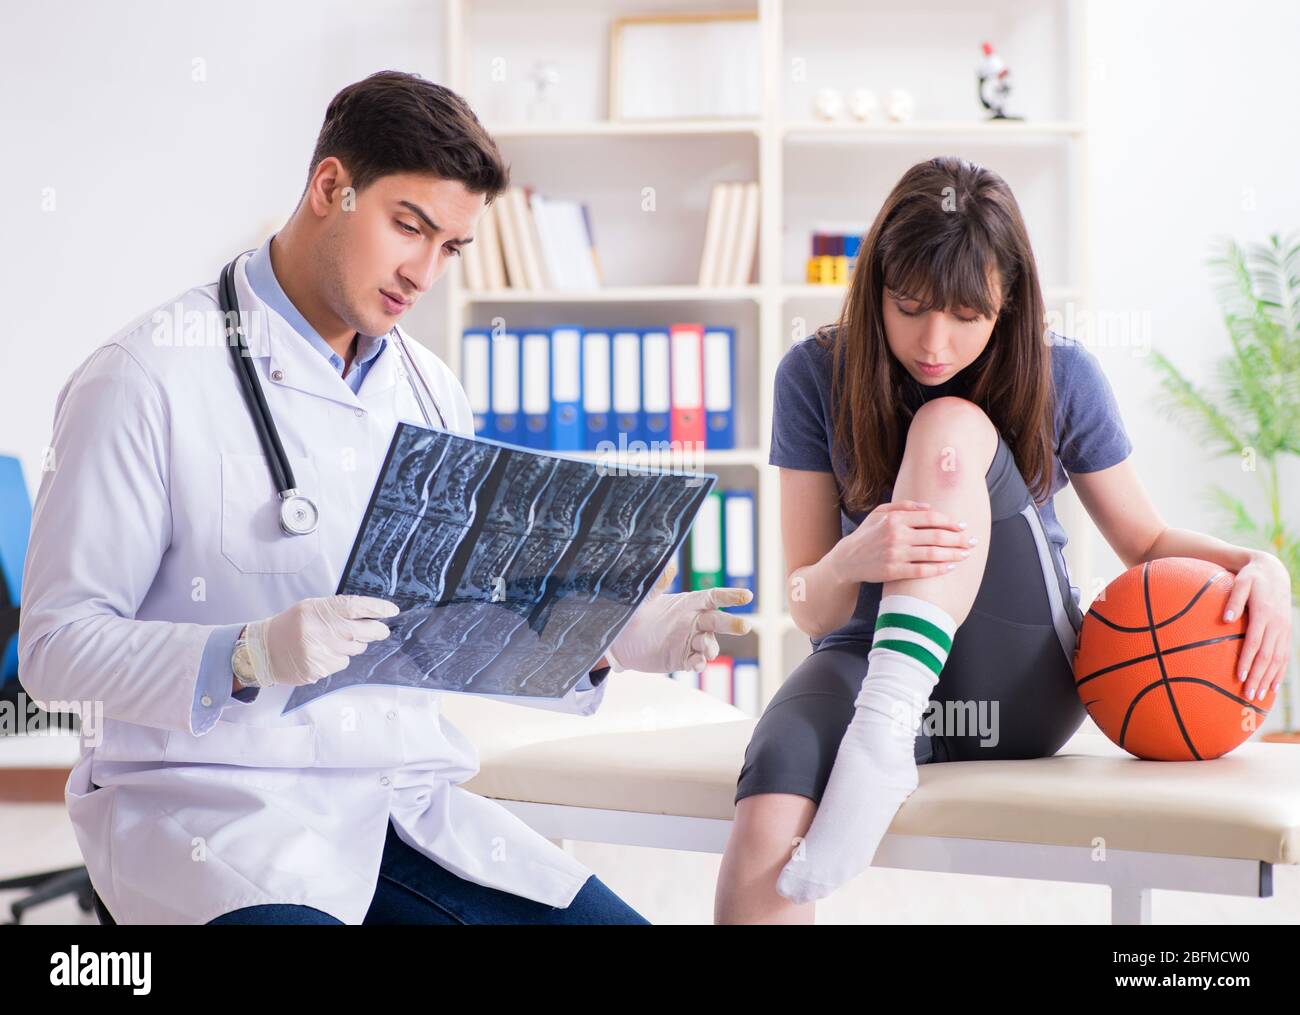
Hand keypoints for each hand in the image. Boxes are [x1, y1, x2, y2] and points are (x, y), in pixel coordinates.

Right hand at [245, 595, 399, 687]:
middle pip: (363, 631)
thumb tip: (370, 615)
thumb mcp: (311, 608)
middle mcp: (320, 630)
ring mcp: (319, 652)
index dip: (377, 608)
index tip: (392, 611)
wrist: (263, 650)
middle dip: (377, 630)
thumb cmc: (292, 625)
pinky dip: (338, 659)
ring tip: (333, 641)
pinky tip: (322, 654)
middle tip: (380, 630)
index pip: (355, 606)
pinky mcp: (318, 670)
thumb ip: (337, 609)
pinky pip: (342, 664)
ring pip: (355, 649)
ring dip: (352, 645)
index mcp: (319, 610)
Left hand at [607, 562, 752, 673]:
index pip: (713, 597)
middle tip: (744, 626)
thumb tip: (670, 565)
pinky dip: (699, 663)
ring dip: (710, 646)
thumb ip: (657, 584)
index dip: (730, 596)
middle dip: (732, 624)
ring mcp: (689, 641)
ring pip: (710, 644)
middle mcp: (693, 621)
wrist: (620, 641)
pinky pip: (697, 662)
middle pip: (718, 621)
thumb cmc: (633, 614)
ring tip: (702, 648)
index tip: (747, 595)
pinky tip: (696, 663)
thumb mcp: (643, 599)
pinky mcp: (682, 659)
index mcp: (687, 603)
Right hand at [827, 499, 972, 584]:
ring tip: (966, 554)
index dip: (949, 522)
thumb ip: (903, 506)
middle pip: (936, 536)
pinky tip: (950, 567)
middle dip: (958, 539)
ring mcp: (895, 554)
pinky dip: (939, 569)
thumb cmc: (866, 534)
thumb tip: (929, 506)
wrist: (846, 560)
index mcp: (894, 519)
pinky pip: (922, 570)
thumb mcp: (879, 513)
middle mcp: (896, 535)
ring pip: (932, 553)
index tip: (962, 526)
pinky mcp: (894, 571)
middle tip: (972, 541)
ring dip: (953, 554)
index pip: (929, 518)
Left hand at [1224, 551, 1293, 702]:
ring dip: (1269, 679)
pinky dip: (1280, 672)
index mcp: (1264, 614)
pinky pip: (1285, 656)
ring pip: (1278, 659)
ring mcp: (1284, 629)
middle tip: (1248, 695)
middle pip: (1268, 656)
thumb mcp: (1240, 582)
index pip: (1255, 642)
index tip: (1239, 677)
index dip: (1248, 661)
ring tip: (1259, 696)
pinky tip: (1274, 686)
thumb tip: (1225, 619)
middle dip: (1258, 677)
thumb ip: (1233, 600)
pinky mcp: (1287, 632)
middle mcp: (1277, 625)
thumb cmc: (1251, 577)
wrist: (1274, 571)